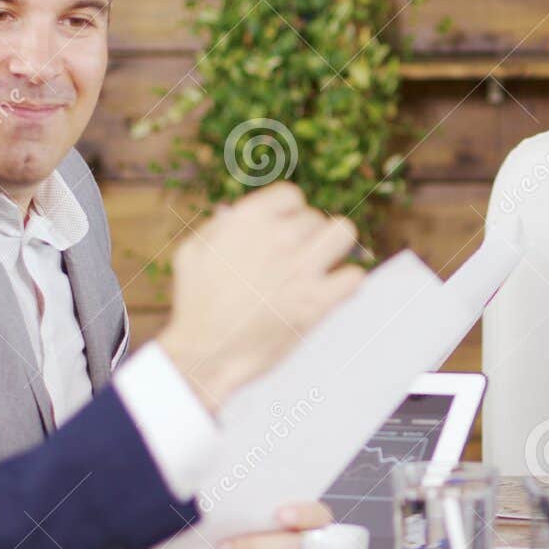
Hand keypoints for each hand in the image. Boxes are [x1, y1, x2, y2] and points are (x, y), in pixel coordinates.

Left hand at [147, 501, 331, 548]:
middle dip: (254, 545)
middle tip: (221, 545)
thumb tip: (223, 487)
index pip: (317, 517)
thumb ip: (225, 506)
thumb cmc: (195, 545)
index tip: (280, 514)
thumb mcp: (207, 520)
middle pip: (292, 547)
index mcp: (282, 526)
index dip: (307, 514)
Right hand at [157, 184, 364, 412]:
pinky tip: (331, 292)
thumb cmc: (196, 304)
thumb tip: (238, 211)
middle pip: (316, 218)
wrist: (207, 352)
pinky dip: (346, 283)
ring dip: (336, 247)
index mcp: (248, 221)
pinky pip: (355, 276)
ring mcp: (302, 269)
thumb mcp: (193, 252)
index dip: (288, 214)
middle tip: (294, 260)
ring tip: (322, 264)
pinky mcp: (318, 302)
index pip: (291, 195)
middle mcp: (279, 238)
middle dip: (307, 237)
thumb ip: (220, 226)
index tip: (282, 232)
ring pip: (344, 232)